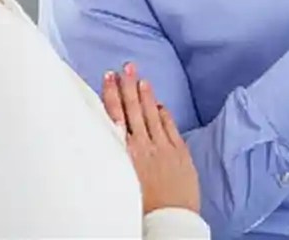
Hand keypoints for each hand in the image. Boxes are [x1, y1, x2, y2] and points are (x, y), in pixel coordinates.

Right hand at [101, 62, 199, 215]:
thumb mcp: (122, 178)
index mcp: (125, 153)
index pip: (115, 117)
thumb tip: (112, 135)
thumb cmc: (142, 208)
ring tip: (140, 77)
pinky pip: (170, 128)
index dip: (112, 95)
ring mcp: (163, 148)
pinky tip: (160, 104)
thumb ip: (119, 155)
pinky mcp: (180, 153)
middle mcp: (143, 146)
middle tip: (125, 67)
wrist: (169, 221)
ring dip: (146, 95)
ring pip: (152, 115)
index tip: (108, 77)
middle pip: (133, 110)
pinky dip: (164, 114)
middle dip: (128, 87)